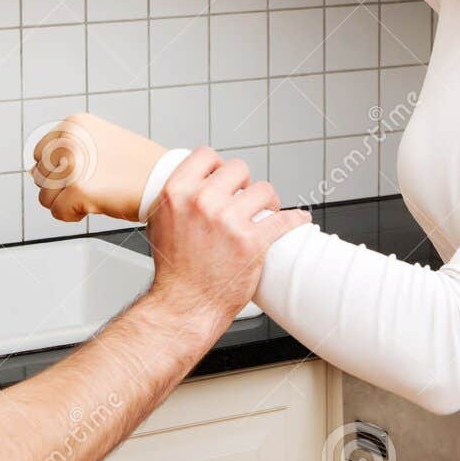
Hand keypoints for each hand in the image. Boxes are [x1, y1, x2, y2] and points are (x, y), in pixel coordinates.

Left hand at [29, 113, 166, 222]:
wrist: (164, 180)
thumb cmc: (138, 165)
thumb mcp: (100, 142)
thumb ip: (67, 151)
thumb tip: (33, 171)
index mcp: (74, 124)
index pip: (40, 151)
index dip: (59, 169)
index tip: (81, 173)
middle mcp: (69, 140)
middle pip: (42, 175)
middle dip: (62, 187)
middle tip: (93, 185)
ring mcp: (72, 165)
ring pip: (46, 197)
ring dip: (67, 202)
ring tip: (96, 194)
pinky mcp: (77, 190)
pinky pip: (58, 213)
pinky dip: (74, 215)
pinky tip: (97, 204)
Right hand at [145, 148, 308, 323]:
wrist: (184, 305)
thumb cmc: (174, 270)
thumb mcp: (160, 222)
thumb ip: (178, 197)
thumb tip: (197, 181)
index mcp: (177, 192)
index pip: (206, 155)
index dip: (218, 165)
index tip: (226, 178)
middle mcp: (202, 202)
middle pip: (239, 168)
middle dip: (245, 183)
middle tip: (247, 199)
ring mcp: (228, 221)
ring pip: (264, 190)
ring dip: (268, 201)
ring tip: (266, 212)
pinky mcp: (251, 242)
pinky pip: (284, 220)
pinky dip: (295, 219)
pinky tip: (298, 220)